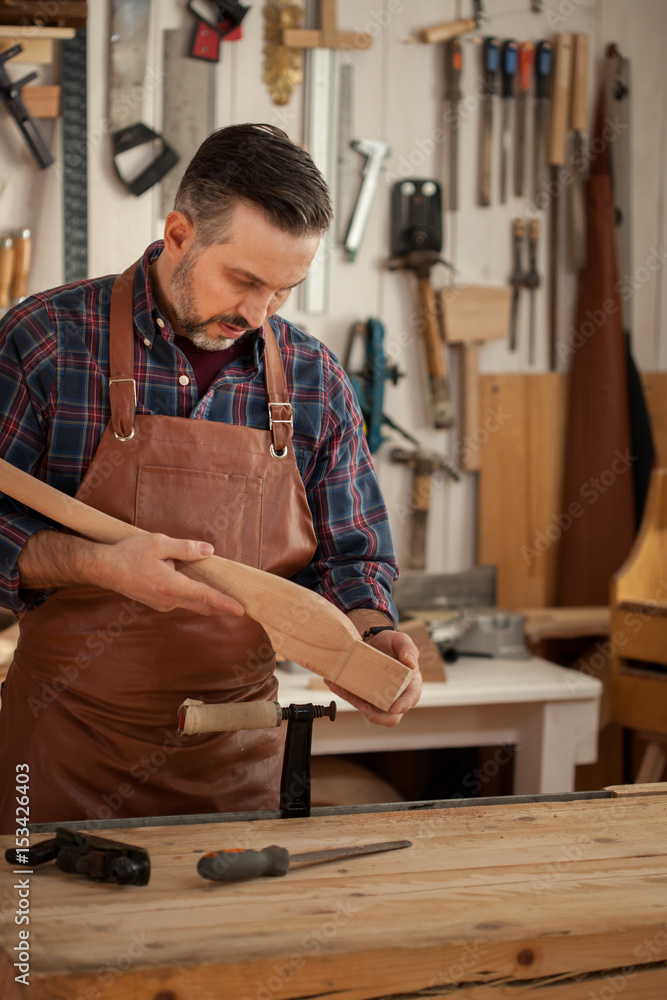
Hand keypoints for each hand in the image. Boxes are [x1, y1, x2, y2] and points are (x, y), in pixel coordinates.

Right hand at [93, 533, 244, 616]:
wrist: (103, 568)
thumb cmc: (129, 553)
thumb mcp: (158, 543)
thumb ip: (185, 548)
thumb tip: (209, 551)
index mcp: (170, 586)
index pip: (204, 596)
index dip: (224, 603)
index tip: (240, 610)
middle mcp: (167, 600)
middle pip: (202, 606)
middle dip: (222, 608)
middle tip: (242, 609)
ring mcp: (162, 604)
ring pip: (191, 603)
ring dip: (208, 601)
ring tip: (226, 597)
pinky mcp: (157, 602)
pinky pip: (181, 600)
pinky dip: (193, 596)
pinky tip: (199, 588)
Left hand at [325, 629, 421, 727]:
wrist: (373, 640)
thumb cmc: (391, 643)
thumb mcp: (401, 640)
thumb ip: (409, 649)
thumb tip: (412, 664)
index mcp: (410, 684)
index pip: (411, 698)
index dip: (403, 705)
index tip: (394, 709)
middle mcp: (395, 695)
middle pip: (390, 717)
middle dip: (377, 716)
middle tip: (364, 706)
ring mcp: (377, 697)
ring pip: (368, 710)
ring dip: (353, 701)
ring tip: (339, 686)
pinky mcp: (362, 695)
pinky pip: (353, 699)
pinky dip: (342, 692)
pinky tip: (332, 681)